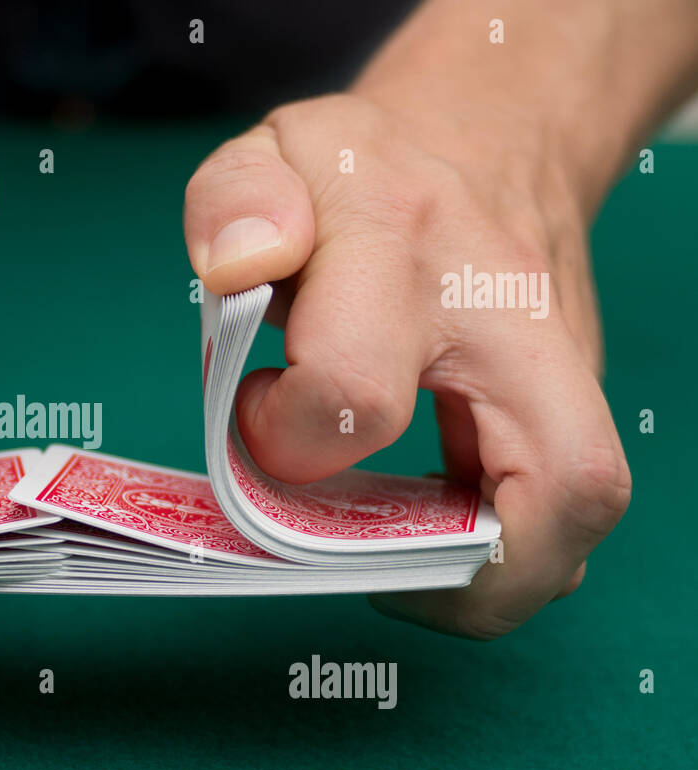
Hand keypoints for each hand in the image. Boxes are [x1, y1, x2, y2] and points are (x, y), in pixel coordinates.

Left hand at [182, 91, 630, 638]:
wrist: (480, 145)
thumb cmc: (359, 171)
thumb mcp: (274, 152)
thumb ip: (236, 198)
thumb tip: (238, 265)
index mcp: (409, 246)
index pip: (354, 390)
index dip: (282, 433)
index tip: (257, 404)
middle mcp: (511, 316)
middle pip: (560, 481)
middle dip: (442, 559)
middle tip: (356, 547)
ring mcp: (563, 366)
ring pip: (580, 515)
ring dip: (485, 577)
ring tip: (400, 561)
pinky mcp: (572, 402)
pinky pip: (560, 511)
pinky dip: (498, 549)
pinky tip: (432, 531)